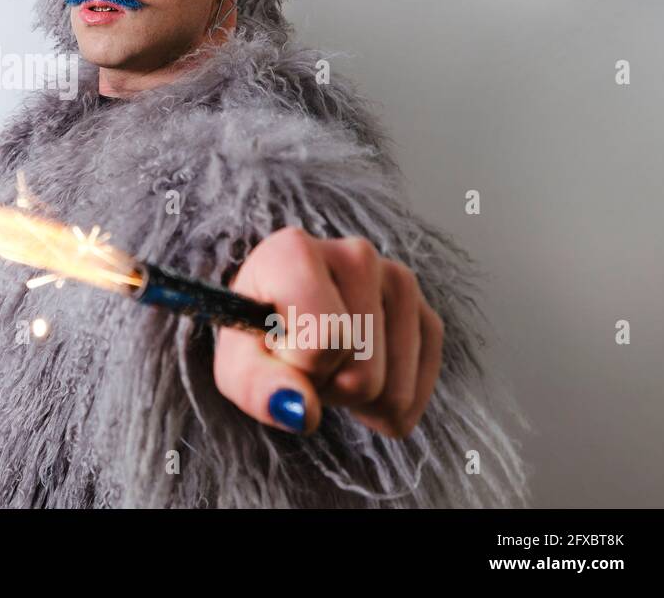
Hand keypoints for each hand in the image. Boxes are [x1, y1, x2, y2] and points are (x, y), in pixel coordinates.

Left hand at [213, 226, 442, 438]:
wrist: (284, 318)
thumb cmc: (256, 337)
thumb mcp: (237, 362)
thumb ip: (258, 385)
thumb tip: (303, 412)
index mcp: (295, 251)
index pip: (324, 341)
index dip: (299, 368)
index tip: (279, 348)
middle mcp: (357, 255)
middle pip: (362, 377)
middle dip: (328, 387)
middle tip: (304, 361)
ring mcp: (399, 282)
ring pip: (394, 393)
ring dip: (357, 399)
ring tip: (329, 363)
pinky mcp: (425, 315)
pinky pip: (417, 394)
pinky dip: (386, 407)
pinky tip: (359, 374)